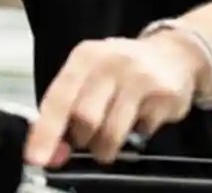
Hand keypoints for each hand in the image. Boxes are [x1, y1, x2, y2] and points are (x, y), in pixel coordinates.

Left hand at [24, 33, 205, 166]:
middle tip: (88, 141)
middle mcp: (111, 62)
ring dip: (106, 148)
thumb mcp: (90, 75)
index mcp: (85, 56)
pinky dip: (136, 135)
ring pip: (112, 132)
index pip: (59, 97)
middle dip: (83, 140)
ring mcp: (140, 77)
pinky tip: (140, 117)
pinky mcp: (164, 95)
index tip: (37, 157)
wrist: (175, 53)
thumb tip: (50, 151)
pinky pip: (141, 132)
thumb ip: (66, 109)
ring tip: (109, 142)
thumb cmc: (121, 68)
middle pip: (85, 118)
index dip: (46, 131)